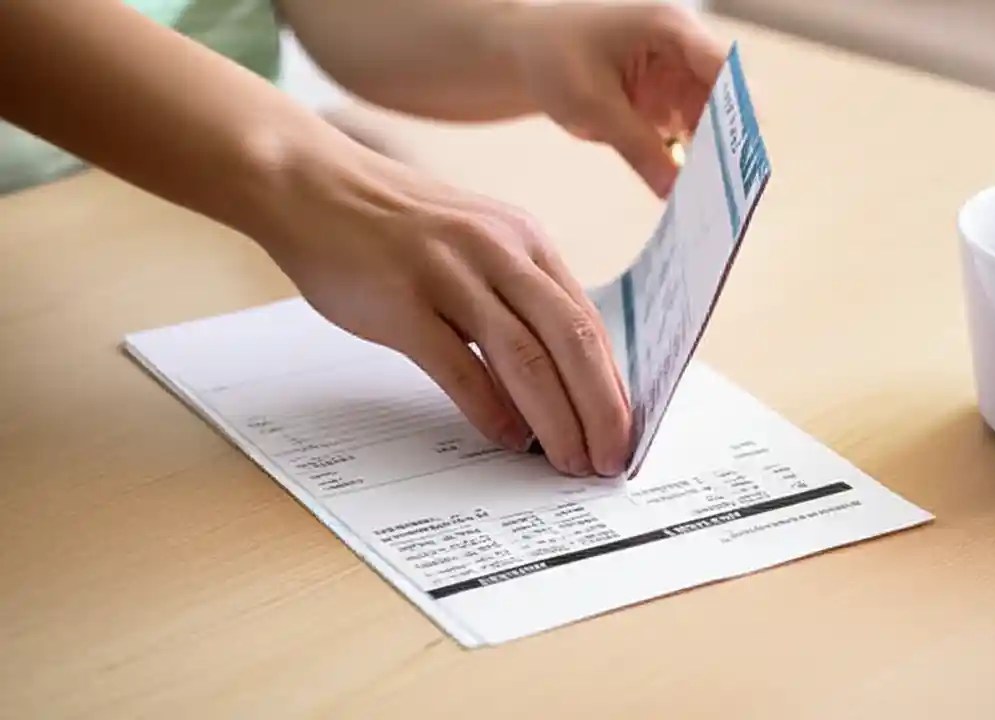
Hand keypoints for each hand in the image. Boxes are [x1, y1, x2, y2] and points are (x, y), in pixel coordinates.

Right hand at [255, 144, 631, 476]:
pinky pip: (459, 365)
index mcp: (526, 240)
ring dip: (555, 418)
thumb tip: (560, 375)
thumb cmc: (396, 227)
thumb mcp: (477, 243)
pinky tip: (507, 439)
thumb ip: (517, 296)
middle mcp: (498, 251)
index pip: (588, 322)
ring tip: (569, 461)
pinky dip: (489, 408)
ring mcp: (450, 274)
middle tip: (609, 461)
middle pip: (571, 340)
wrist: (312, 185)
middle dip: (600, 409)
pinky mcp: (402, 301)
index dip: (613, 385)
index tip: (625, 432)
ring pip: (525, 357)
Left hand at [508, 2, 727, 195]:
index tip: (745, 156)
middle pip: (726, 97)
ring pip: (713, 120)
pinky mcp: (668, 100)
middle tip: (728, 190)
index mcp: (669, 28)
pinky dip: (691, 160)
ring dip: (712, 156)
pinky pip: (691, 133)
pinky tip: (690, 193)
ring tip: (710, 200)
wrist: (523, 55)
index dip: (739, 110)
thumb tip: (675, 192)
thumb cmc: (552, 59)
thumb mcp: (592, 106)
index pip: (723, 67)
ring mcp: (678, 76)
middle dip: (729, 140)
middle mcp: (684, 49)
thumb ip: (638, 148)